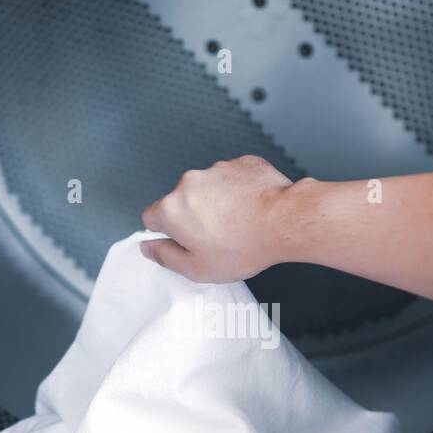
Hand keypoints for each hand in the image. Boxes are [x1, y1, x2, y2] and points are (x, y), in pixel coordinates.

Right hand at [139, 155, 303, 282]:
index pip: (151, 218)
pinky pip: (233, 178)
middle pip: (180, 202)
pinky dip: (239, 192)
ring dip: (218, 204)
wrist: (284, 221)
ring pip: (208, 189)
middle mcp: (190, 182)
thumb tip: (149, 248)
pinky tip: (252, 210)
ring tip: (239, 225)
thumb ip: (165, 257)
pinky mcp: (241, 163)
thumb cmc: (244, 246)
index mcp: (172, 208)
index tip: (182, 242)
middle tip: (216, 239)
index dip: (165, 233)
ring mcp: (217, 169)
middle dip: (193, 218)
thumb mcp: (197, 269)